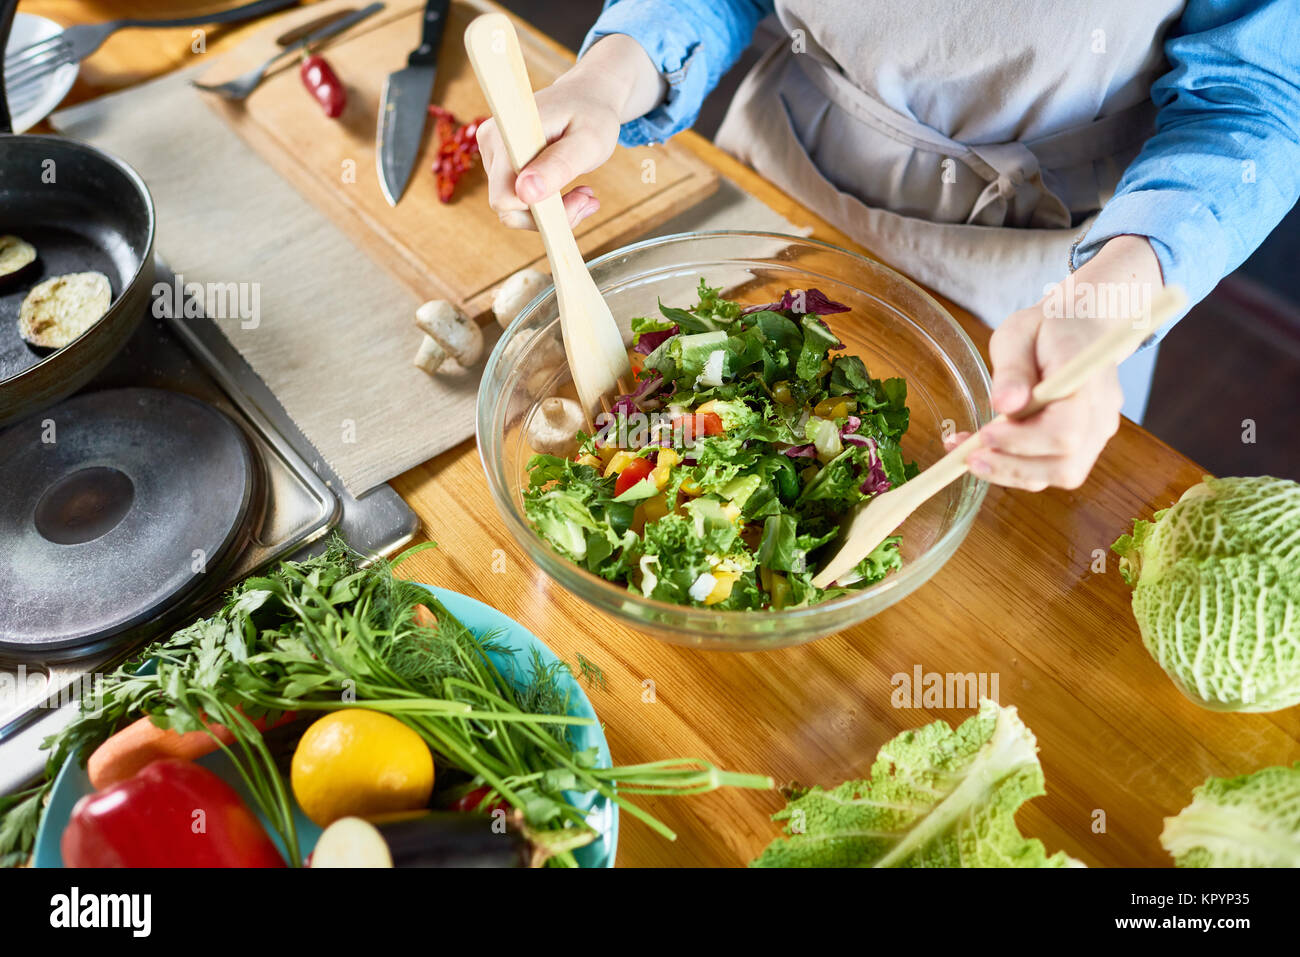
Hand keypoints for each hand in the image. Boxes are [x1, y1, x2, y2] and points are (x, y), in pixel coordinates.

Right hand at [477, 34, 665, 229]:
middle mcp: (491, 143)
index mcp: (507, 135)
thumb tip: (524, 193)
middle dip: (550, 213)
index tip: (579, 198)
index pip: (504, 198)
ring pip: (515, 206)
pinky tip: (575, 191)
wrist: (588, 95)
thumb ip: (558, 166)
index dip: (539, 211)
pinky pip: (519, 198)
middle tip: (587, 199)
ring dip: (553, 209)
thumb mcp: (587, 142)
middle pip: (508, 207)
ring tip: (585, 193)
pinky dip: (548, 202)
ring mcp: (493, 153)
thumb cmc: (592, 114)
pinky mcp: (501, 163)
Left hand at [948, 309, 1124, 490]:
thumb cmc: (1050, 327)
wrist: (1082, 327)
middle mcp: (1101, 414)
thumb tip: (1005, 404)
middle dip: (1013, 467)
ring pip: (1060, 475)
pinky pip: (1051, 469)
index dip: (1024, 441)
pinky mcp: (1082, 445)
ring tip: (968, 454)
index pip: (1066, 430)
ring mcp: (1096, 432)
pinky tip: (982, 451)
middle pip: (1067, 466)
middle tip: (969, 456)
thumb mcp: (1019, 333)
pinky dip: (1014, 468)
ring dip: (1009, 473)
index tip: (986, 433)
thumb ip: (1013, 368)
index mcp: (1087, 380)